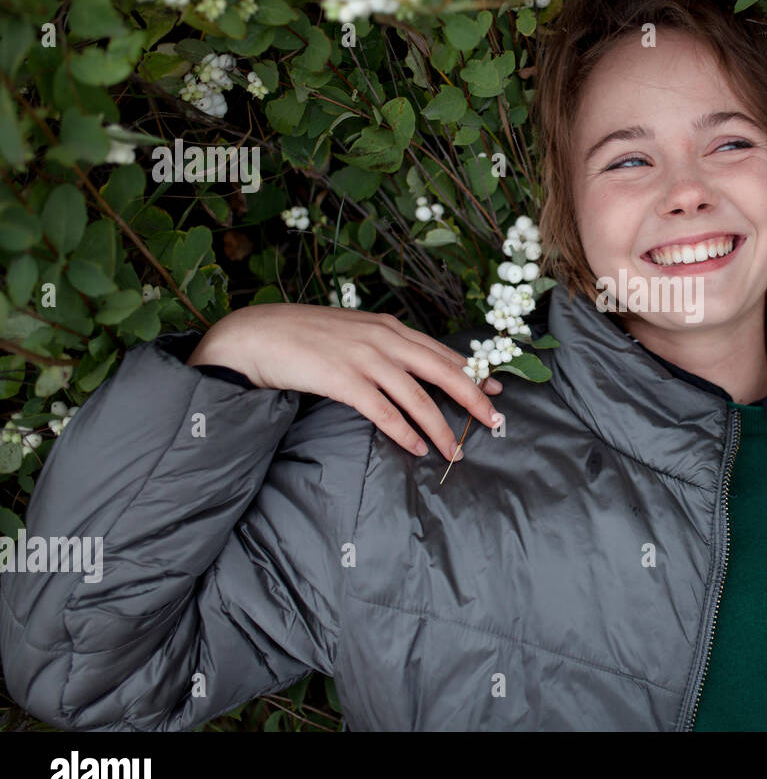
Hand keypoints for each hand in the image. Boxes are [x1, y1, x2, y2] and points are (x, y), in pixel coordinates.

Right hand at [186, 303, 502, 459]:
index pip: (441, 352)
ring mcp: (365, 359)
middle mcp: (384, 340)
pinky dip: (404, 433)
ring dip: (440, 428)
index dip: (472, 372)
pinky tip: (416, 449)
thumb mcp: (353, 332)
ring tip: (455, 451)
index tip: (496, 389)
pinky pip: (384, 412)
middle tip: (494, 422)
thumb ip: (384, 346)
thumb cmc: (304, 336)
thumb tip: (413, 369)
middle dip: (473, 398)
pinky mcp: (344, 381)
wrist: (257, 335)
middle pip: (442, 372)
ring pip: (417, 398)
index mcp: (389, 327)